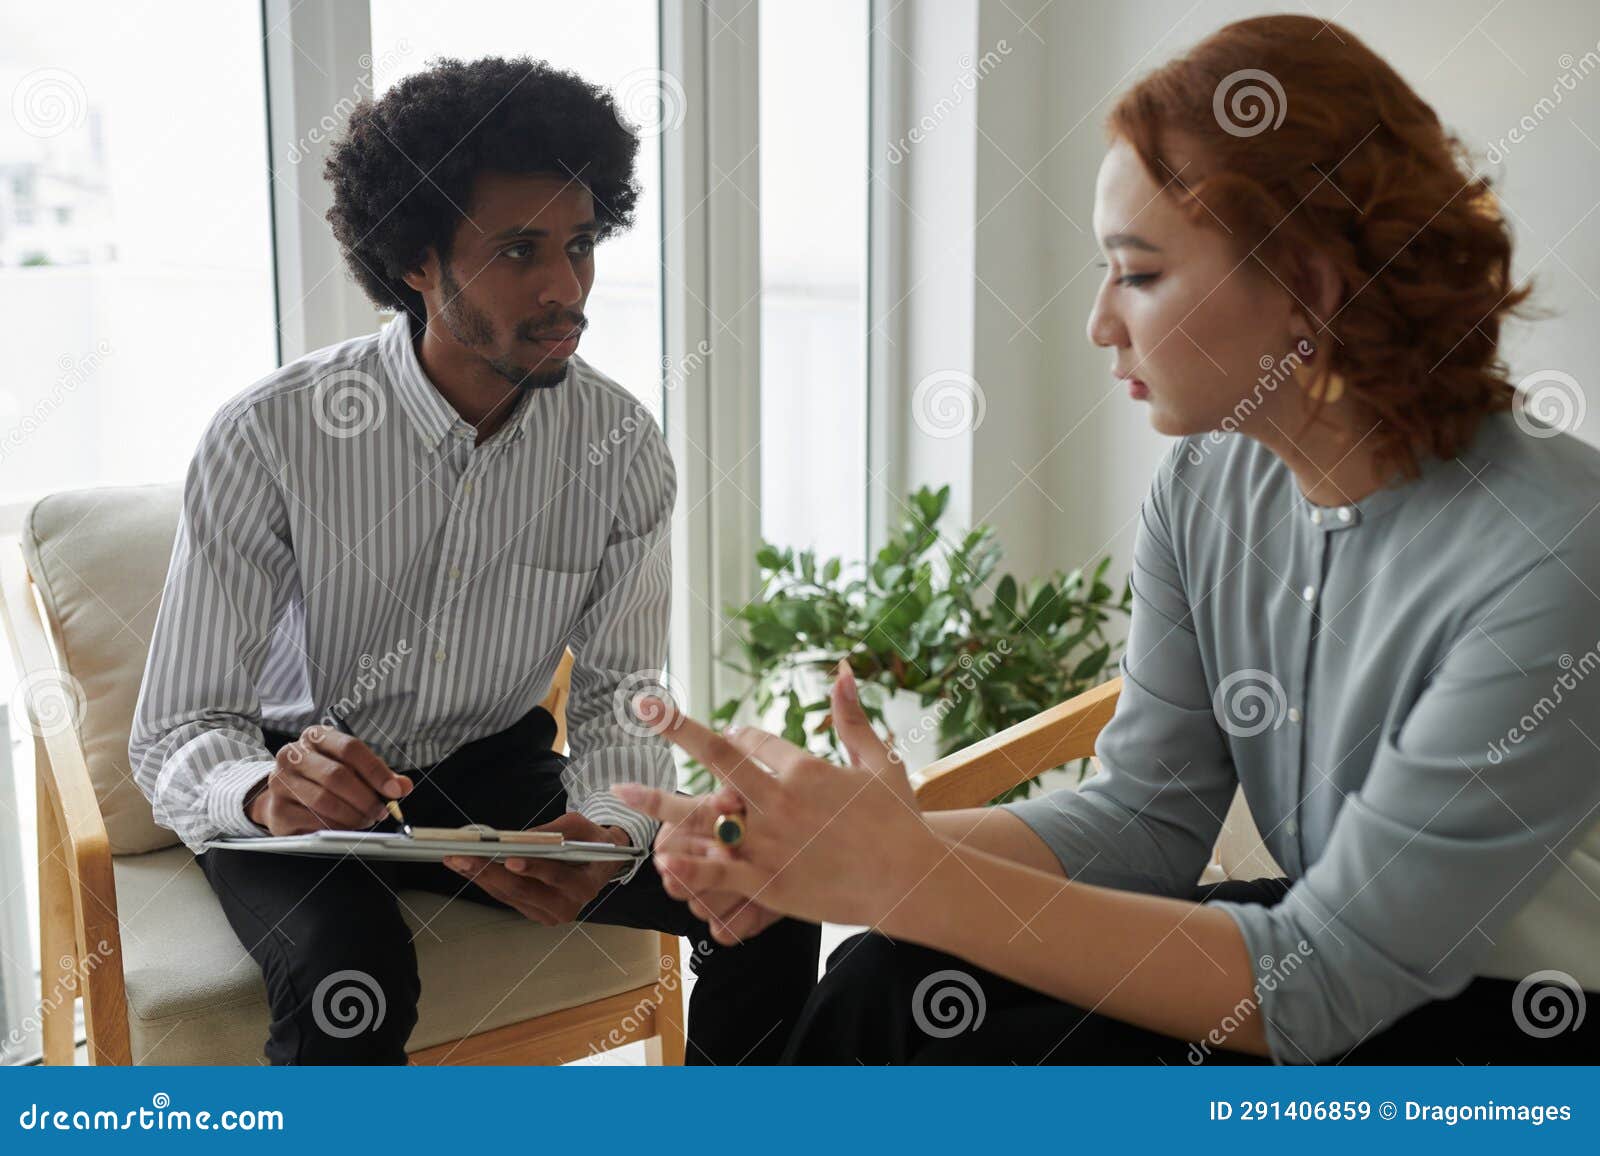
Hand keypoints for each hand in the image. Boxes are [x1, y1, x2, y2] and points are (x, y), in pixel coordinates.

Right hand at [245, 724, 412, 835]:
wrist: (283, 797)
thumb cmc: (322, 779)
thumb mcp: (351, 769)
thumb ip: (379, 776)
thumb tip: (403, 786)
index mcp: (316, 736)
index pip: (350, 748)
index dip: (376, 771)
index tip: (395, 791)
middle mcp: (293, 755)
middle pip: (337, 775)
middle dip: (366, 798)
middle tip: (381, 811)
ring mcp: (281, 781)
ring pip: (324, 800)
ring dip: (353, 815)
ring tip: (366, 820)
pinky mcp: (277, 809)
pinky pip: (313, 821)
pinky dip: (336, 827)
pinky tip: (346, 828)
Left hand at [443, 812, 631, 924]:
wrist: (600, 866)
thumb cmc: (591, 841)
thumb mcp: (579, 826)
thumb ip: (554, 831)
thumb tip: (520, 838)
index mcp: (585, 885)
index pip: (556, 875)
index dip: (533, 867)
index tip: (509, 859)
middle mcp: (567, 907)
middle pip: (523, 889)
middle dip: (489, 871)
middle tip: (462, 856)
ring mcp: (549, 915)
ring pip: (508, 895)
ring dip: (479, 877)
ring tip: (456, 860)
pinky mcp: (535, 914)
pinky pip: (506, 898)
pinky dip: (486, 882)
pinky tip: (468, 868)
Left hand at [612, 662, 945, 933]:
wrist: (911, 881)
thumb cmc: (900, 820)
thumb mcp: (879, 761)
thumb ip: (851, 716)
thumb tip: (842, 668)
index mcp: (804, 768)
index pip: (753, 741)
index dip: (739, 739)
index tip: (736, 742)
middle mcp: (780, 801)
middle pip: (717, 759)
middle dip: (678, 729)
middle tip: (646, 709)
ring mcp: (770, 843)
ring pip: (703, 817)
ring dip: (659, 801)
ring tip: (621, 790)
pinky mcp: (767, 882)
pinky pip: (717, 870)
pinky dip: (686, 862)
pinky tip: (658, 854)